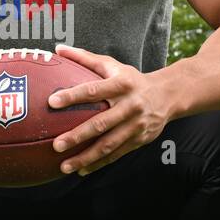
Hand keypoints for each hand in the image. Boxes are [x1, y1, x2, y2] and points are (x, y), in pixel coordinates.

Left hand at [47, 43, 172, 175]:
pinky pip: (116, 154)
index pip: (93, 90)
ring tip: (64, 166)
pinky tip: (81, 169)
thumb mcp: (113, 65)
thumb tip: (58, 49)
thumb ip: (85, 58)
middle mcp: (130, 106)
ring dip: (86, 157)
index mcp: (121, 84)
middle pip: (101, 123)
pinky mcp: (139, 140)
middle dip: (78, 136)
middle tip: (56, 145)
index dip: (72, 96)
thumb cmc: (131, 79)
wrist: (168, 95)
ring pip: (109, 145)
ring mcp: (136, 125)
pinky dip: (98, 163)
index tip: (51, 102)